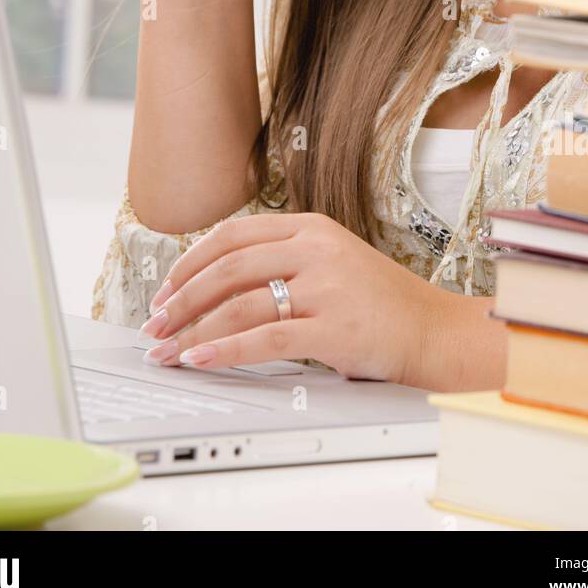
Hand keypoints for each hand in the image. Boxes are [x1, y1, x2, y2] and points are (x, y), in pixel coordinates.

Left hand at [136, 212, 446, 387]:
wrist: (433, 330)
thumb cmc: (378, 302)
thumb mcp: (330, 262)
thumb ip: (281, 262)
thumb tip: (213, 287)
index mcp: (310, 227)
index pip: (234, 234)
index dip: (192, 262)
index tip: (166, 288)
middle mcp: (315, 249)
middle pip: (228, 268)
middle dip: (182, 299)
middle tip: (155, 325)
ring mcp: (326, 287)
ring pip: (240, 305)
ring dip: (193, 330)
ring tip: (168, 350)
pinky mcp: (333, 328)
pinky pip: (265, 340)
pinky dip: (224, 351)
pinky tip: (201, 360)